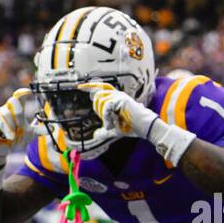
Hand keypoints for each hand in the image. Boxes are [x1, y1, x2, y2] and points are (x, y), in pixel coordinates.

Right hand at [0, 89, 34, 166]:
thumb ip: (39, 130)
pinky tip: (9, 136)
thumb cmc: (14, 140)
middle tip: (21, 126)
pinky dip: (6, 128)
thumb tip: (52, 129)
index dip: (23, 93)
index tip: (29, 92)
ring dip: (12, 126)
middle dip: (19, 114)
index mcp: (17, 109)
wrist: (1, 150)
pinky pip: (0, 119)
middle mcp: (8, 108)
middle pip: (14, 101)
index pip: (20, 96)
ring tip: (13, 137)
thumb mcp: (29, 135)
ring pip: (7, 112)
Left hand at [79, 82, 195, 165]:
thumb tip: (96, 135)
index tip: (79, 88)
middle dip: (99, 111)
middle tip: (109, 121)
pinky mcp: (122, 100)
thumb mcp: (114, 130)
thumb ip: (105, 131)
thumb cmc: (132, 127)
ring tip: (112, 124)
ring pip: (101, 101)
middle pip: (98, 96)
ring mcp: (120, 96)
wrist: (144, 128)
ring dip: (104, 117)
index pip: (101, 88)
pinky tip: (112, 125)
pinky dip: (107, 118)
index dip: (90, 87)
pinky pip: (107, 107)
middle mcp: (117, 94)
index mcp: (115, 98)